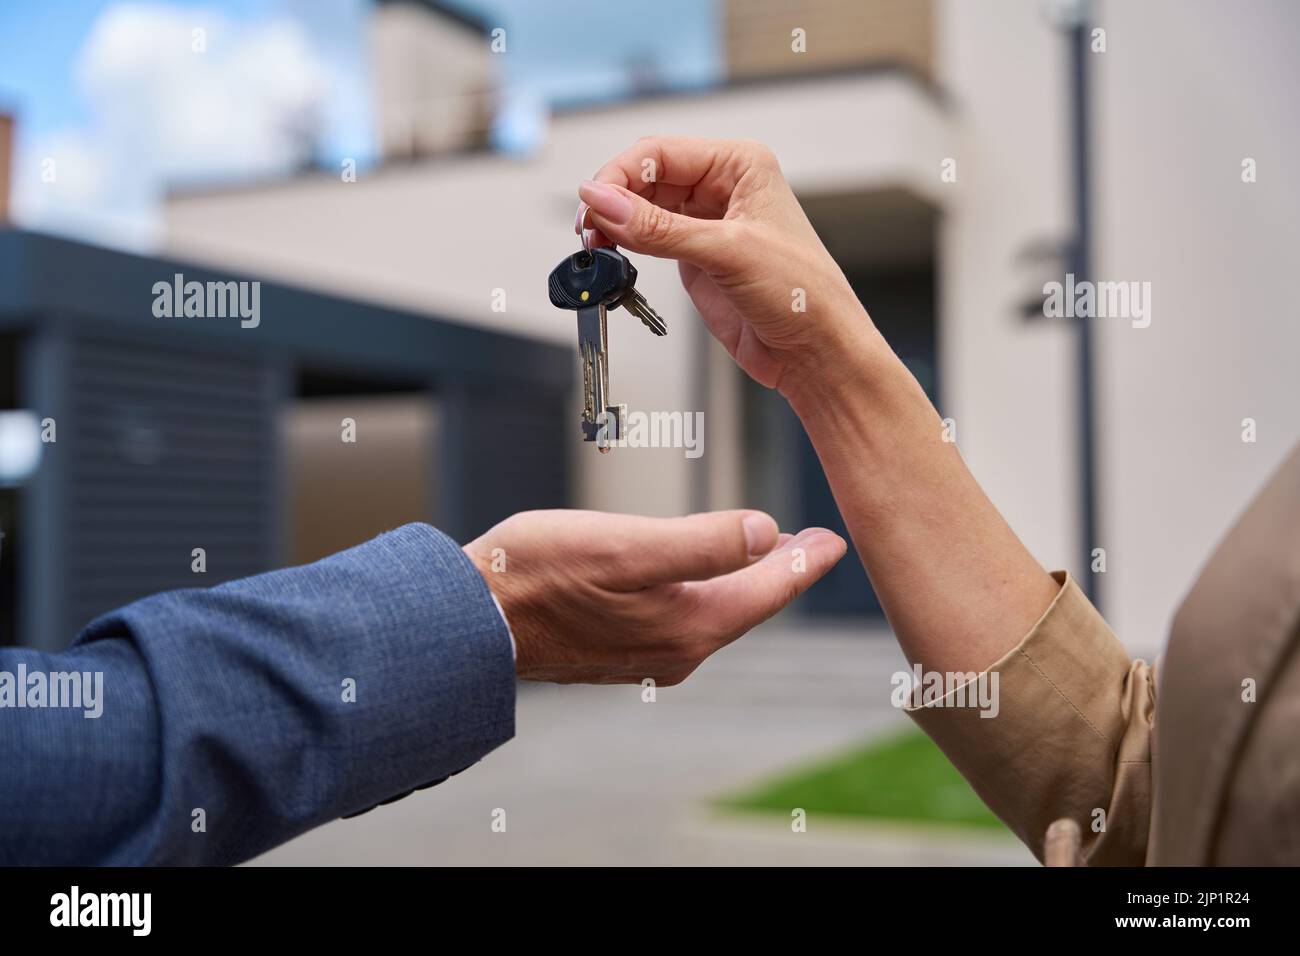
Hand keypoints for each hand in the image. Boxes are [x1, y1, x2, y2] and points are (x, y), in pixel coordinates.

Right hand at [463, 509, 845, 683]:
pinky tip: (699, 579)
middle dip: (782, 573)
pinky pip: (683, 621)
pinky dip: (707, 595)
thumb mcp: (628, 546)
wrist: (469, 622)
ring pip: (715, 614)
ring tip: (764, 555)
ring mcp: (646, 655)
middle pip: (747, 605)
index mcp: (688, 625)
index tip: (834, 540)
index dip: (805, 561)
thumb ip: (703, 543)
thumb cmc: (537, 576)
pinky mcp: (618, 650)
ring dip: (745, 583)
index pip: (767, 590)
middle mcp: (675, 650)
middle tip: (810, 545)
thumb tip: (765, 534)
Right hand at [575, 136, 882, 396]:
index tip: (592, 202)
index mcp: (740, 166)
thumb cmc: (803, 295)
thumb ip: (659, 228)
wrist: (815, 353)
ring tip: (596, 244)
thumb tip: (603, 201)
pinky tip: (614, 255)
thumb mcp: (727, 252)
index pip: (661, 152)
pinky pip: (648, 240)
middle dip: (613, 200)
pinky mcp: (695, 257)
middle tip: (589, 229)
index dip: (621, 175)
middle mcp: (723, 188)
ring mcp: (706, 224)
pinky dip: (626, 246)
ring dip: (616, 224)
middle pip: (646, 178)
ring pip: (642, 209)